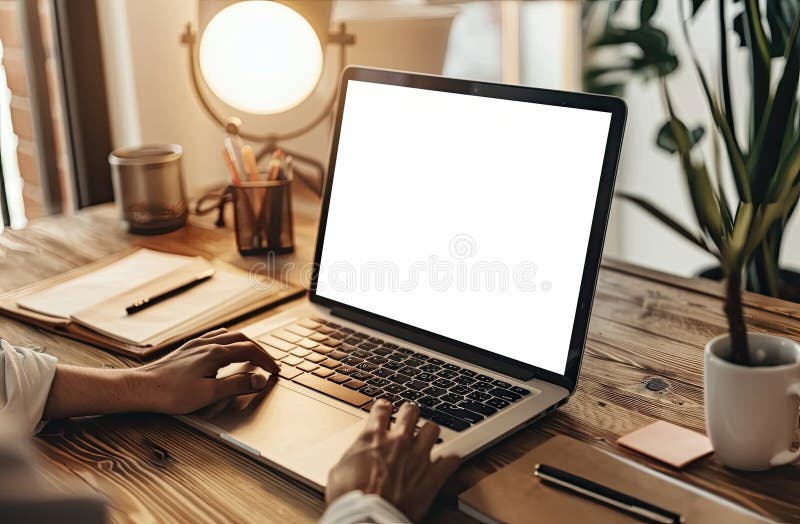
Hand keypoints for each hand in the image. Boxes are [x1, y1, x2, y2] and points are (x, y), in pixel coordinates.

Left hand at [135, 328, 279, 414]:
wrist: (141, 387)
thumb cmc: (171, 394)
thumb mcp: (208, 394)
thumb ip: (236, 385)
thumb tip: (260, 380)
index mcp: (216, 353)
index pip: (250, 352)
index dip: (266, 360)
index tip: (275, 371)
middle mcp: (208, 344)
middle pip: (242, 340)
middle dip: (259, 351)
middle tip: (269, 363)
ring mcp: (196, 344)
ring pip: (229, 336)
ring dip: (245, 344)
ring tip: (253, 354)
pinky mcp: (187, 349)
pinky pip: (214, 337)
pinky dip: (228, 341)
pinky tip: (225, 347)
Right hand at [325, 400, 460, 521]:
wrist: (365, 517)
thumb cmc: (349, 497)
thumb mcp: (339, 470)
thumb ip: (353, 456)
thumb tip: (354, 457)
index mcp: (373, 436)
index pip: (382, 409)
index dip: (384, 407)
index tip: (385, 410)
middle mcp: (398, 441)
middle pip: (411, 411)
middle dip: (410, 412)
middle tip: (409, 417)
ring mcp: (418, 457)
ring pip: (433, 429)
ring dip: (430, 433)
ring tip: (428, 437)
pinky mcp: (432, 476)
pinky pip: (451, 461)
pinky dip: (451, 461)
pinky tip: (450, 462)